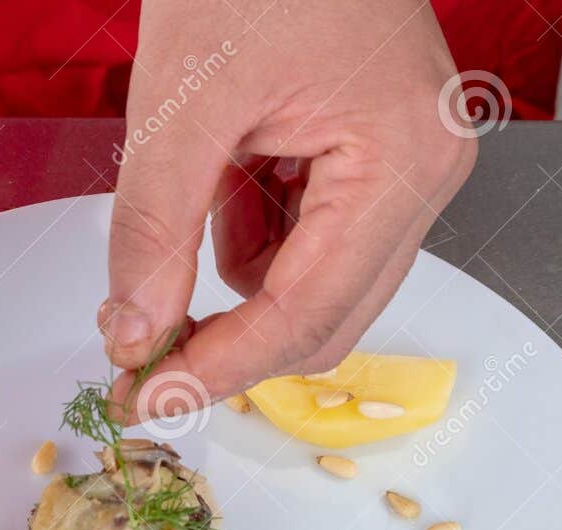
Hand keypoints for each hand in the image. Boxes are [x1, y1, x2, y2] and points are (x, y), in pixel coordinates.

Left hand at [101, 0, 475, 411]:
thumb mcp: (179, 98)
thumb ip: (153, 228)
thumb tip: (133, 336)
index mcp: (402, 159)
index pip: (306, 314)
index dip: (220, 370)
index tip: (143, 398)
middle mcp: (428, 173)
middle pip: (328, 322)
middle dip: (230, 351)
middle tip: (139, 367)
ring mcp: (410, 166)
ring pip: (322, 290)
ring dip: (238, 297)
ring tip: (172, 248)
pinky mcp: (379, 157)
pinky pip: (315, 242)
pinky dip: (253, 246)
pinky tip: (218, 196)